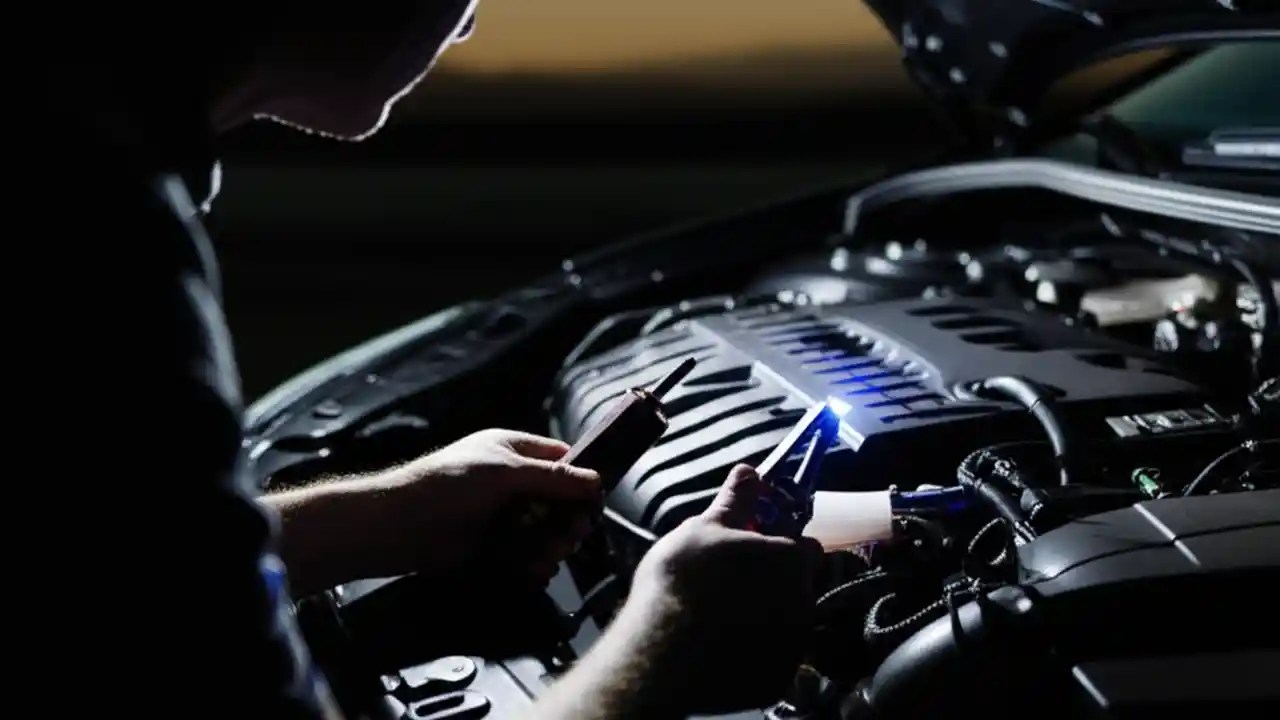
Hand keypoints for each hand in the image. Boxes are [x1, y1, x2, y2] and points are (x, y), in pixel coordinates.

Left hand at [380, 429, 601, 582]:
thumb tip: (597, 481)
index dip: (581, 480)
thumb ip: (553, 478)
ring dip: (551, 546)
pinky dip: (533, 565)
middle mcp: (512, 482)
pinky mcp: (493, 546)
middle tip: (569, 537)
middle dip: (567, 521)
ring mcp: (503, 515)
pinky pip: (525, 555)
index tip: (594, 503)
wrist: (401, 524)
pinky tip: (534, 571)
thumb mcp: (505, 472)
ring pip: (544, 532)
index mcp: (515, 451)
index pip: (562, 461)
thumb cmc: (450, 484)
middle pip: (558, 502)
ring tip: (547, 557)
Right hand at [622, 465, 824, 713]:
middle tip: (728, 584)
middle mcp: (803, 604)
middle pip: (796, 587)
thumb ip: (734, 501)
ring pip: (784, 623)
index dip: (779, 546)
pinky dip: (753, 652)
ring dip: (763, 617)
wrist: (660, 657)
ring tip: (719, 618)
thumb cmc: (681, 580)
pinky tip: (721, 648)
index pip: (804, 547)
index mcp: (790, 560)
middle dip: (770, 583)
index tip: (750, 550)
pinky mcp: (778, 680)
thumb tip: (751, 469)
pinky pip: (770, 659)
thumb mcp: (702, 529)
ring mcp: (792, 647)